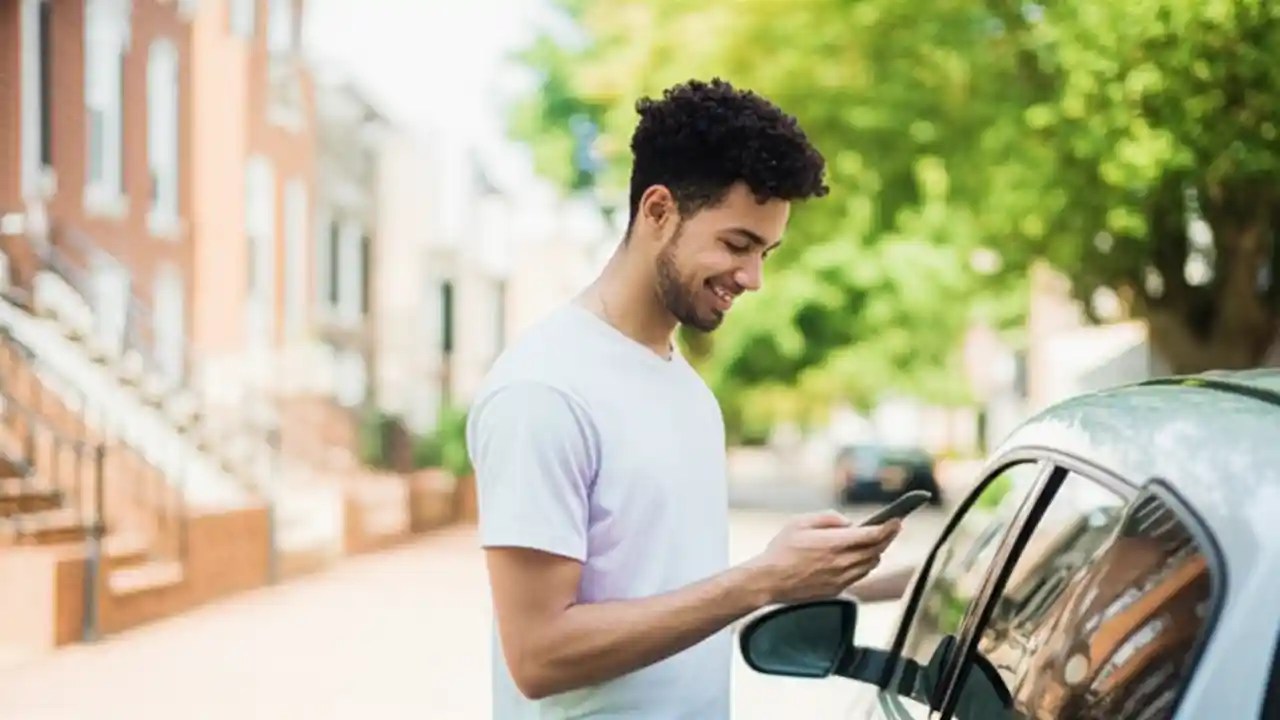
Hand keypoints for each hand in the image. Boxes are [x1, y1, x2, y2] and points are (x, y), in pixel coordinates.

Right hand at [744, 510, 901, 605]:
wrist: (769, 581)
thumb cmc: (781, 550)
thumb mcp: (801, 522)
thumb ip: (828, 518)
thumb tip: (848, 523)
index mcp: (835, 544)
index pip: (873, 536)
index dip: (889, 527)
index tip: (898, 520)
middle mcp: (842, 563)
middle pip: (876, 550)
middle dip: (887, 538)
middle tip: (892, 528)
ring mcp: (841, 579)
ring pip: (870, 565)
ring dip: (876, 552)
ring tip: (874, 542)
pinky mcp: (837, 590)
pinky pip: (859, 576)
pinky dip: (864, 565)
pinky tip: (858, 558)